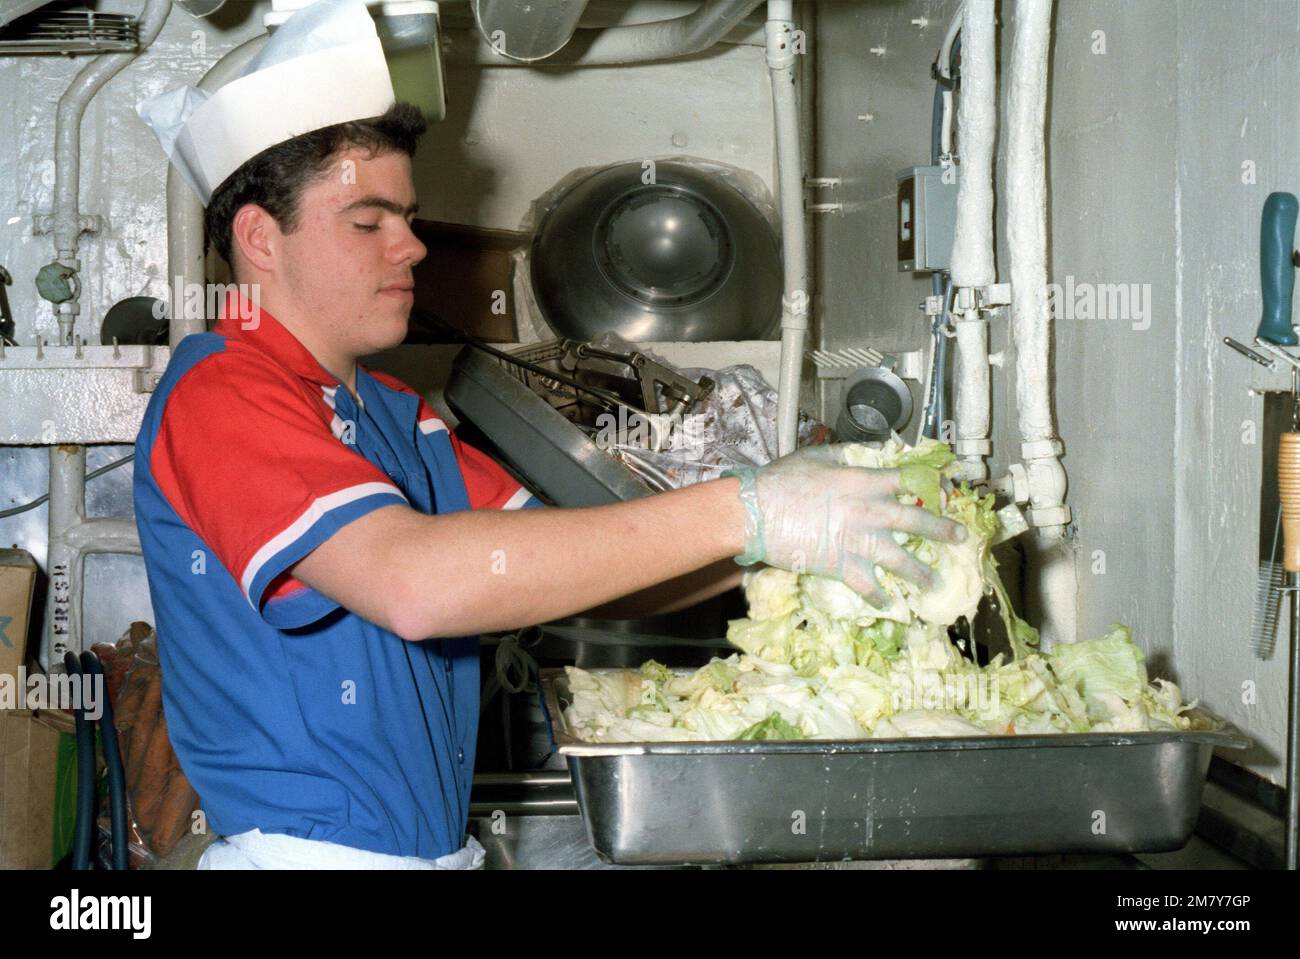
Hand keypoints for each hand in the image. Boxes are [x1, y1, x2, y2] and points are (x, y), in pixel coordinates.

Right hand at [727, 445, 967, 604]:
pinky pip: (868, 585)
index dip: (930, 484)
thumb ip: (844, 454)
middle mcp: (870, 511)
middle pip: (916, 520)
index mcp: (864, 481)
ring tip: (933, 581)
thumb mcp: (815, 456)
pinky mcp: (842, 566)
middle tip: (961, 537)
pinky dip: (880, 596)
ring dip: (920, 572)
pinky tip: (889, 604)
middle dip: (942, 529)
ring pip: (900, 559)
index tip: (946, 490)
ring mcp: (858, 541)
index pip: (907, 481)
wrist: (756, 512)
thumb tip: (864, 452)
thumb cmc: (781, 481)